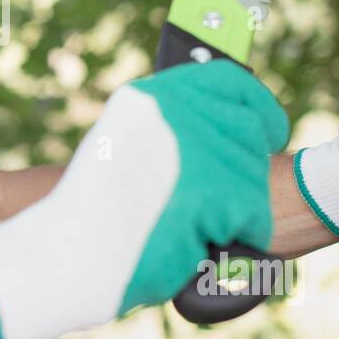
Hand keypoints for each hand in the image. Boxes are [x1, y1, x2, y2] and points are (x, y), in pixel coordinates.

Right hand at [0, 58, 288, 338]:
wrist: (67, 256)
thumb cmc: (89, 216)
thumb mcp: (120, 147)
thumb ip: (167, 131)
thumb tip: (223, 132)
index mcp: (150, 96)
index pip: (231, 81)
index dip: (259, 107)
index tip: (270, 129)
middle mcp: (176, 110)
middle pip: (248, 135)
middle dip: (240, 174)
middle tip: (206, 207)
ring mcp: (198, 147)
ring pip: (253, 178)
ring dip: (233, 209)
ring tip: (183, 227)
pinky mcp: (216, 189)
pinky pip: (253, 215)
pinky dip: (234, 236)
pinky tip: (193, 242)